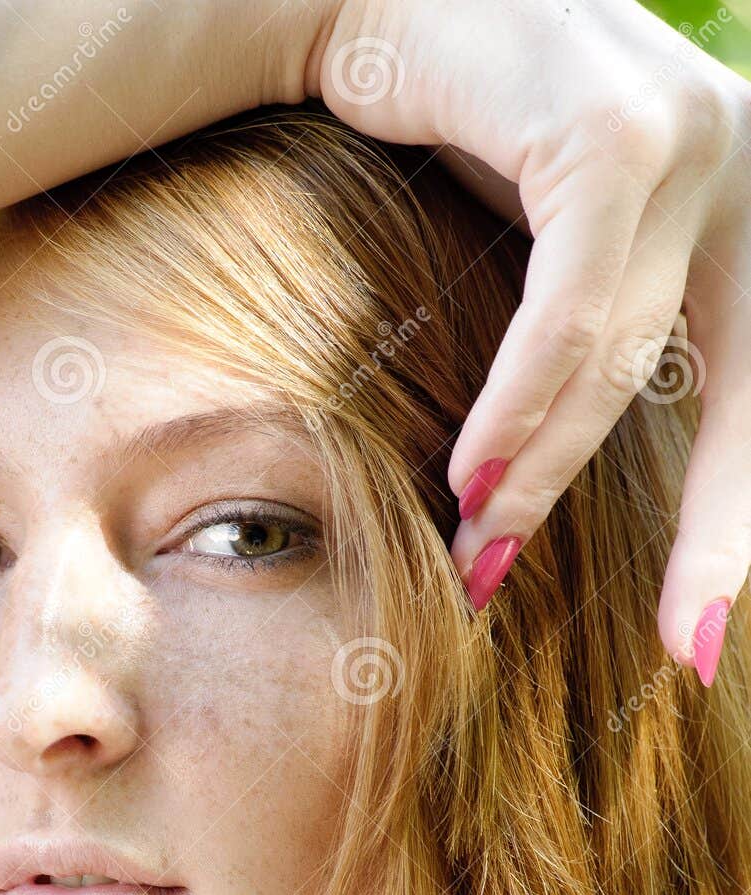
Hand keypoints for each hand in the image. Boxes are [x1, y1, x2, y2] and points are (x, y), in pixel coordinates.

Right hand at [308, 0, 750, 674]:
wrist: (364, 0)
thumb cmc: (454, 127)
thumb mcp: (551, 244)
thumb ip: (595, 329)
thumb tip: (552, 478)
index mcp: (746, 196)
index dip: (732, 521)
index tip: (699, 644)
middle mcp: (740, 155)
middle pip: (746, 384)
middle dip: (708, 535)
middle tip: (676, 648)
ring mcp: (685, 133)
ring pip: (623, 358)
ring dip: (547, 474)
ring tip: (482, 551)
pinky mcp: (609, 129)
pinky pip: (571, 311)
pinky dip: (520, 406)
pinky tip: (475, 472)